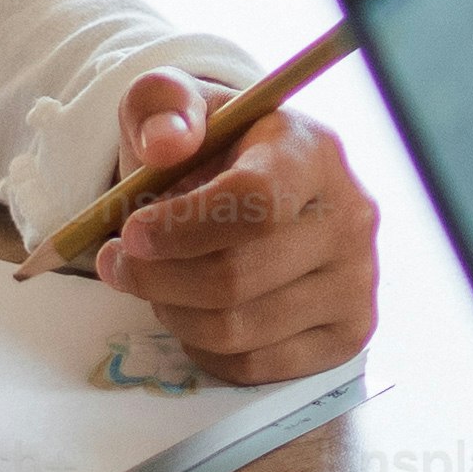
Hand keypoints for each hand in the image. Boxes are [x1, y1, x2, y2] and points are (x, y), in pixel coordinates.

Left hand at [91, 69, 376, 383]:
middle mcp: (350, 218)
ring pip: (238, 329)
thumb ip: (162, 104)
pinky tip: (190, 311)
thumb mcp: (177, 105)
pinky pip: (255, 367)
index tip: (129, 234)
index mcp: (313, 152)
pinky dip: (204, 348)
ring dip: (172, 312)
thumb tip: (166, 142)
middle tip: (116, 264)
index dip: (182, 227)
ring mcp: (357, 283)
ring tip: (153, 282)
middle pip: (237, 277)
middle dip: (157, 277)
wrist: (259, 188)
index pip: (256, 202)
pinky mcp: (349, 334)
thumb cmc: (212, 148)